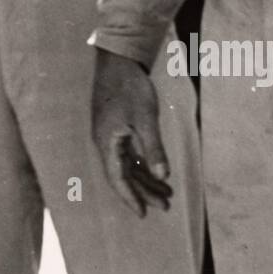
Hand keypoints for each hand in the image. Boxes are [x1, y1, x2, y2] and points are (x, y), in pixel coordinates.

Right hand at [91, 50, 172, 216]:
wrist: (116, 59)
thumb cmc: (129, 87)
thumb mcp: (145, 118)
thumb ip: (153, 148)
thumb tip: (162, 176)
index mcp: (107, 143)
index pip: (118, 178)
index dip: (130, 197)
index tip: (143, 214)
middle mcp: (105, 142)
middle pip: (124, 175)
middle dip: (144, 191)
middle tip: (166, 205)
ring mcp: (110, 134)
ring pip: (128, 164)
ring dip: (146, 178)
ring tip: (167, 192)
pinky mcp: (115, 127)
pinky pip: (129, 152)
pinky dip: (143, 163)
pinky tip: (156, 170)